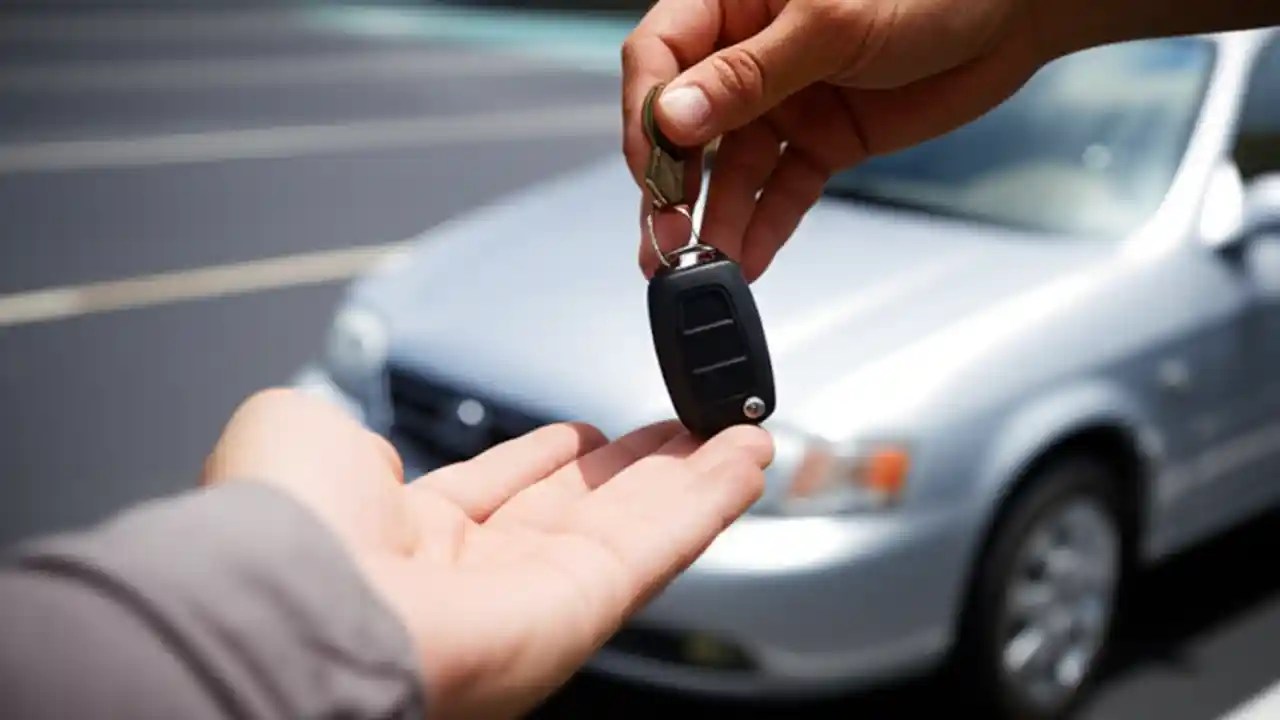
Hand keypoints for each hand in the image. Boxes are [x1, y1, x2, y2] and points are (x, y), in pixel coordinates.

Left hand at [201, 389, 772, 719]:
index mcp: (406, 537)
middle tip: (686, 425)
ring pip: (634, 528)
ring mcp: (534, 599)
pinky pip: (659, 546)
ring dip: (693, 479)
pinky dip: (709, 500)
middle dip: (635, 467)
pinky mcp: (581, 613)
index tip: (589, 432)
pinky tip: (745, 459)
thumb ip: (344, 436)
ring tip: (739, 434)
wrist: (288, 607)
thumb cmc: (275, 527)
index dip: (548, 459)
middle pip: (580, 512)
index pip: (497, 493)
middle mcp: (475, 576)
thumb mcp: (298, 436)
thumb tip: (369, 453)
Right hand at [623, 0, 1052, 281]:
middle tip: (665, 240)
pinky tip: (749, 260)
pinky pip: (783, 189)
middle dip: (671, 186)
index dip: (647, 115)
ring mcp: (785, 101)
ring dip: (715, 219)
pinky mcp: (822, 140)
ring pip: (730, 169)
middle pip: (685, 125)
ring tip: (703, 267)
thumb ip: (748, 75)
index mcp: (734, 2)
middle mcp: (749, 55)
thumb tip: (673, 115)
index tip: (653, 168)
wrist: (1015, 12)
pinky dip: (766, 226)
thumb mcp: (830, 23)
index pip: (659, 57)